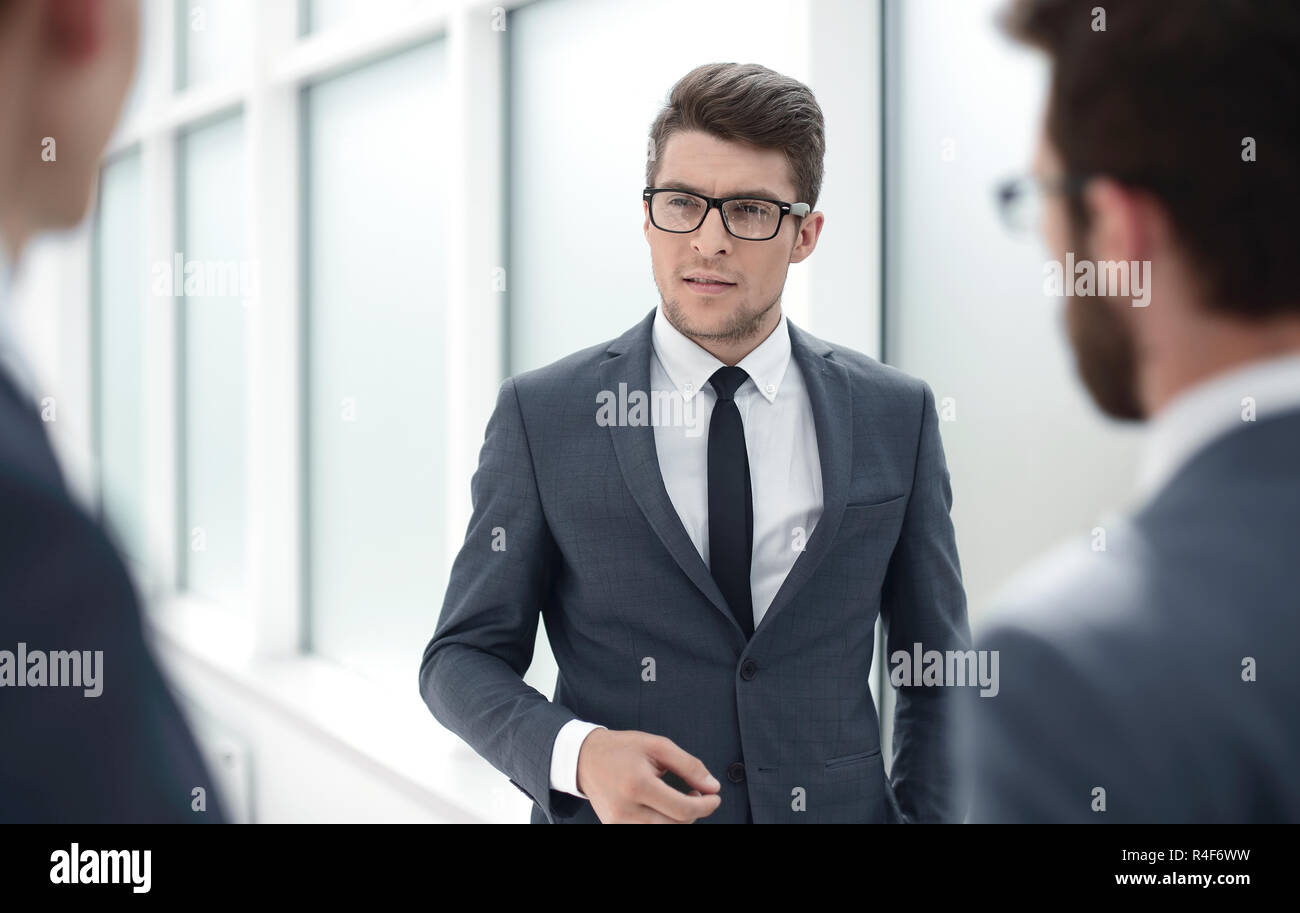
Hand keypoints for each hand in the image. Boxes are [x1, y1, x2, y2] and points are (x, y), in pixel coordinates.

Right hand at [576, 729, 722, 822]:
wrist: (584, 759)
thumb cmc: (622, 749)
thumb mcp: (657, 746)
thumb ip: (688, 765)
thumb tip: (712, 787)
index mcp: (638, 785)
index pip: (682, 810)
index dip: (705, 806)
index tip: (714, 797)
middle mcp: (626, 810)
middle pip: (675, 825)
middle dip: (694, 812)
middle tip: (695, 794)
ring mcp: (618, 823)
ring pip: (663, 831)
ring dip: (678, 819)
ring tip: (678, 800)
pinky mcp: (614, 828)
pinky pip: (648, 831)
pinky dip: (662, 822)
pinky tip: (662, 808)